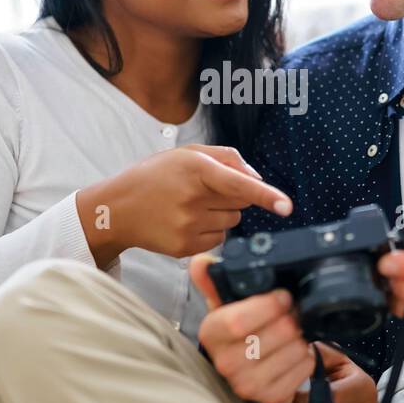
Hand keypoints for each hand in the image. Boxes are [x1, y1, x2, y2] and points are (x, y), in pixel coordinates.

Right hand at [76, 145, 291, 266]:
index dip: (266, 195)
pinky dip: (210, 232)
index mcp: (194, 169)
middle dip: (231, 197)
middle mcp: (191, 199)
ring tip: (190, 207)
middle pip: (240, 203)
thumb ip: (226, 158)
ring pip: (232, 222)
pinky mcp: (184, 248)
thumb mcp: (186, 154)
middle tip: (201, 191)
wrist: (117, 209)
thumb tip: (257, 178)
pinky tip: (186, 222)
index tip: (286, 206)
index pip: (237, 183)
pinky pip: (218, 240)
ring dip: (221, 214)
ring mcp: (187, 226)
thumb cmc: (156, 176)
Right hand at [189, 254, 315, 402]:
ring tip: (292, 332)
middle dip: (291, 316)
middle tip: (292, 311)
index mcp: (210, 334)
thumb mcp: (224, 302)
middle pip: (276, 333)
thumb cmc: (237, 328)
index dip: (269, 305)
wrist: (243, 365)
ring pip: (294, 350)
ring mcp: (247, 385)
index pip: (239, 322)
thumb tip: (201, 263)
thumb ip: (214, 279)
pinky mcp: (270, 397)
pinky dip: (306, 355)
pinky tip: (294, 351)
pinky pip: (304, 367)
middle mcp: (225, 363)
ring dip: (300, 336)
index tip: (282, 296)